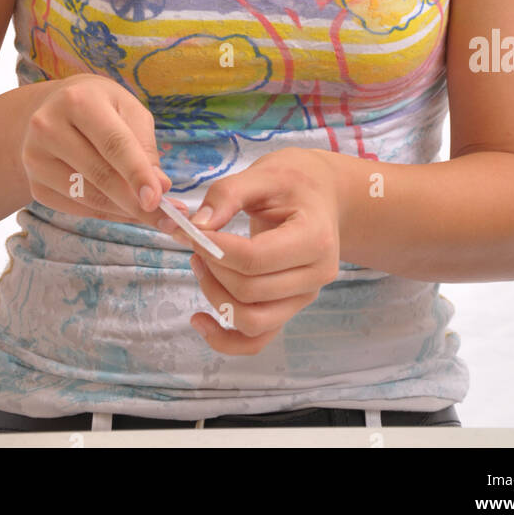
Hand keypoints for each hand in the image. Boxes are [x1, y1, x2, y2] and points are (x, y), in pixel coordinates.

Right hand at [20, 71, 180, 231]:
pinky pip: (77, 209)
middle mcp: (48, 127)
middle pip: (100, 175)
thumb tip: (160, 187)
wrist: (54, 109)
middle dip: (136, 202)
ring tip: (151, 214)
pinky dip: (106, 214)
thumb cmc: (101, 107)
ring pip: (88, 198)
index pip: (113, 143)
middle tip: (167, 218)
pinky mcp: (35, 185)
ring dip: (124, 212)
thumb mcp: (128, 111)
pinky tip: (123, 209)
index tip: (158, 200)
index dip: (137, 173)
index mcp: (78, 100)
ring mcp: (36, 158)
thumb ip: (145, 148)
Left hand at [170, 149, 342, 354]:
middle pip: (250, 291)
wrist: (322, 196)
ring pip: (251, 321)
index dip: (215, 249)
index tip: (192, 230)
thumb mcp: (263, 174)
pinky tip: (200, 320)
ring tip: (199, 264)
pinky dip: (226, 340)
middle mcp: (316, 275)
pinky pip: (257, 340)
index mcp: (315, 239)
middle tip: (194, 241)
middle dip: (212, 268)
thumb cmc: (294, 181)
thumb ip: (228, 195)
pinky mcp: (288, 308)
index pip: (255, 259)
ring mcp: (304, 297)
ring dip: (215, 297)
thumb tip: (198, 226)